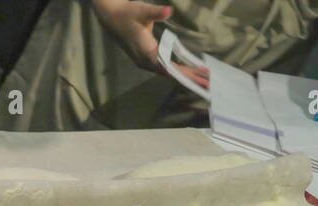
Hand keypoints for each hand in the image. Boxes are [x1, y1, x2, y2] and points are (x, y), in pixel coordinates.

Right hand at [94, 0, 209, 86]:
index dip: (185, 73)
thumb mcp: (142, 11)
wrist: (110, 17)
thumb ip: (156, 12)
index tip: (200, 76)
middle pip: (170, 73)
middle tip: (208, 82)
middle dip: (188, 78)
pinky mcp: (143, 58)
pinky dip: (174, 71)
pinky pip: (162, 68)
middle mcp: (144, 61)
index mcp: (146, 52)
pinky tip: (184, 71)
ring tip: (199, 79)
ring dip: (182, 75)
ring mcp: (143, 61)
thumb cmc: (127, 13)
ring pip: (165, 72)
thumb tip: (168, 10)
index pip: (169, 67)